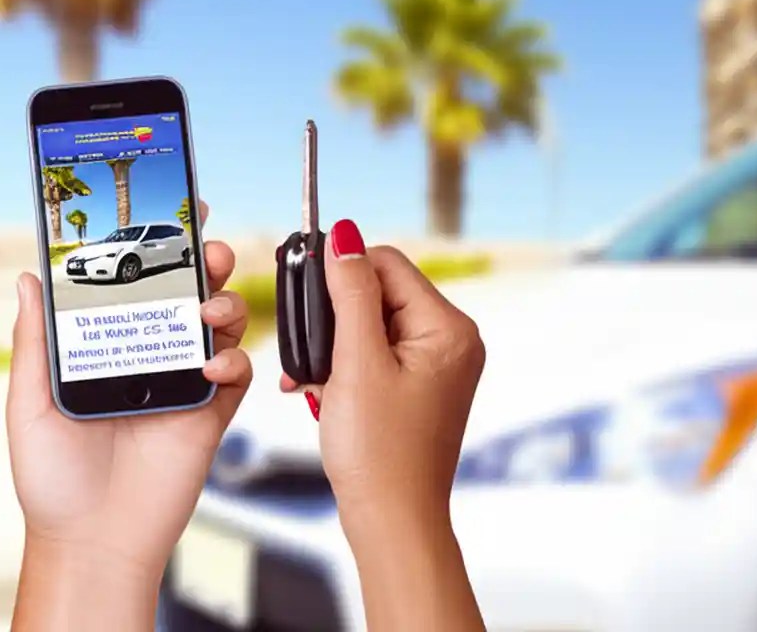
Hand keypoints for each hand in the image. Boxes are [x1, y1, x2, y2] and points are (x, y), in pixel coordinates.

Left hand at [8, 202, 251, 629]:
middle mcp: (150, 354)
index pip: (135, 283)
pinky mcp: (212, 409)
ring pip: (220, 320)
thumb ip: (37, 341)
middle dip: (203, 260)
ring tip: (208, 307)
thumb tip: (28, 278)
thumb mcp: (30, 403)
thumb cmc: (53, 479)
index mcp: (108, 344)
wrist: (94, 539)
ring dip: (223, 300)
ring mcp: (184, 379)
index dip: (155, 246)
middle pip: (187, 290)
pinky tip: (210, 362)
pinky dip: (233, 355)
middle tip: (205, 249)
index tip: (173, 210)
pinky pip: (237, 368)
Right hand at [282, 219, 486, 630]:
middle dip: (335, 320)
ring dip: (333, 347)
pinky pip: (376, 355)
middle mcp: (452, 340)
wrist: (392, 521)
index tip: (304, 298)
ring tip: (311, 382)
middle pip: (380, 293)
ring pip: (372, 326)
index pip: (387, 263)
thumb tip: (344, 235)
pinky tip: (320, 393)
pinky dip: (344, 369)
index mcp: (448, 328)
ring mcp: (439, 365)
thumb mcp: (356, 363)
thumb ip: (350, 293)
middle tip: (308, 358)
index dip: (340, 274)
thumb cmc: (378, 452)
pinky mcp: (421, 386)